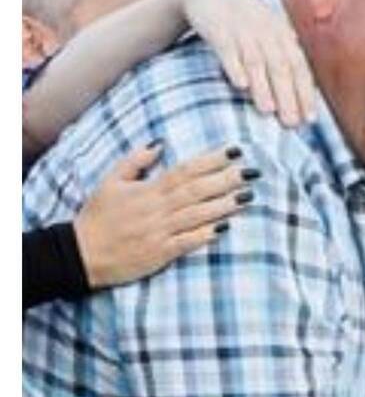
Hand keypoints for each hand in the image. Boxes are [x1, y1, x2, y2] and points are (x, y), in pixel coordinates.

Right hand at [74, 143, 253, 288]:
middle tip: (253, 172)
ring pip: (196, 215)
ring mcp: (159, 231)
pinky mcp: (159, 253)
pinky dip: (204, 235)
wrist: (80, 254)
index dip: (211, 160)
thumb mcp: (109, 183)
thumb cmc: (96, 218)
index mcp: (146, 190)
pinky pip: (186, 243)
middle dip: (226, 180)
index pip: (184, 170)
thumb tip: (159, 142)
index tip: (235, 151)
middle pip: (196, 190)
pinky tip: (225, 228)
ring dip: (223, 205)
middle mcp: (156, 209)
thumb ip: (135, 162)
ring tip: (248, 196)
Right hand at [174, 0, 314, 126]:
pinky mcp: (217, 27)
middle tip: (291, 123)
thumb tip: (301, 95)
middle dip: (287, 96)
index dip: (305, 92)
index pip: (299, 67)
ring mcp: (242, 29)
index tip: (310, 119)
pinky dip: (235, 66)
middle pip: (280, 67)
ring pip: (256, 60)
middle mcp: (266, 32)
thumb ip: (282, 59)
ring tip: (268, 111)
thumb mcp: (268, 35)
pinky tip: (240, 85)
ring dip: (263, 86)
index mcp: (282, 36)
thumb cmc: (244, 22)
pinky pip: (227, 49)